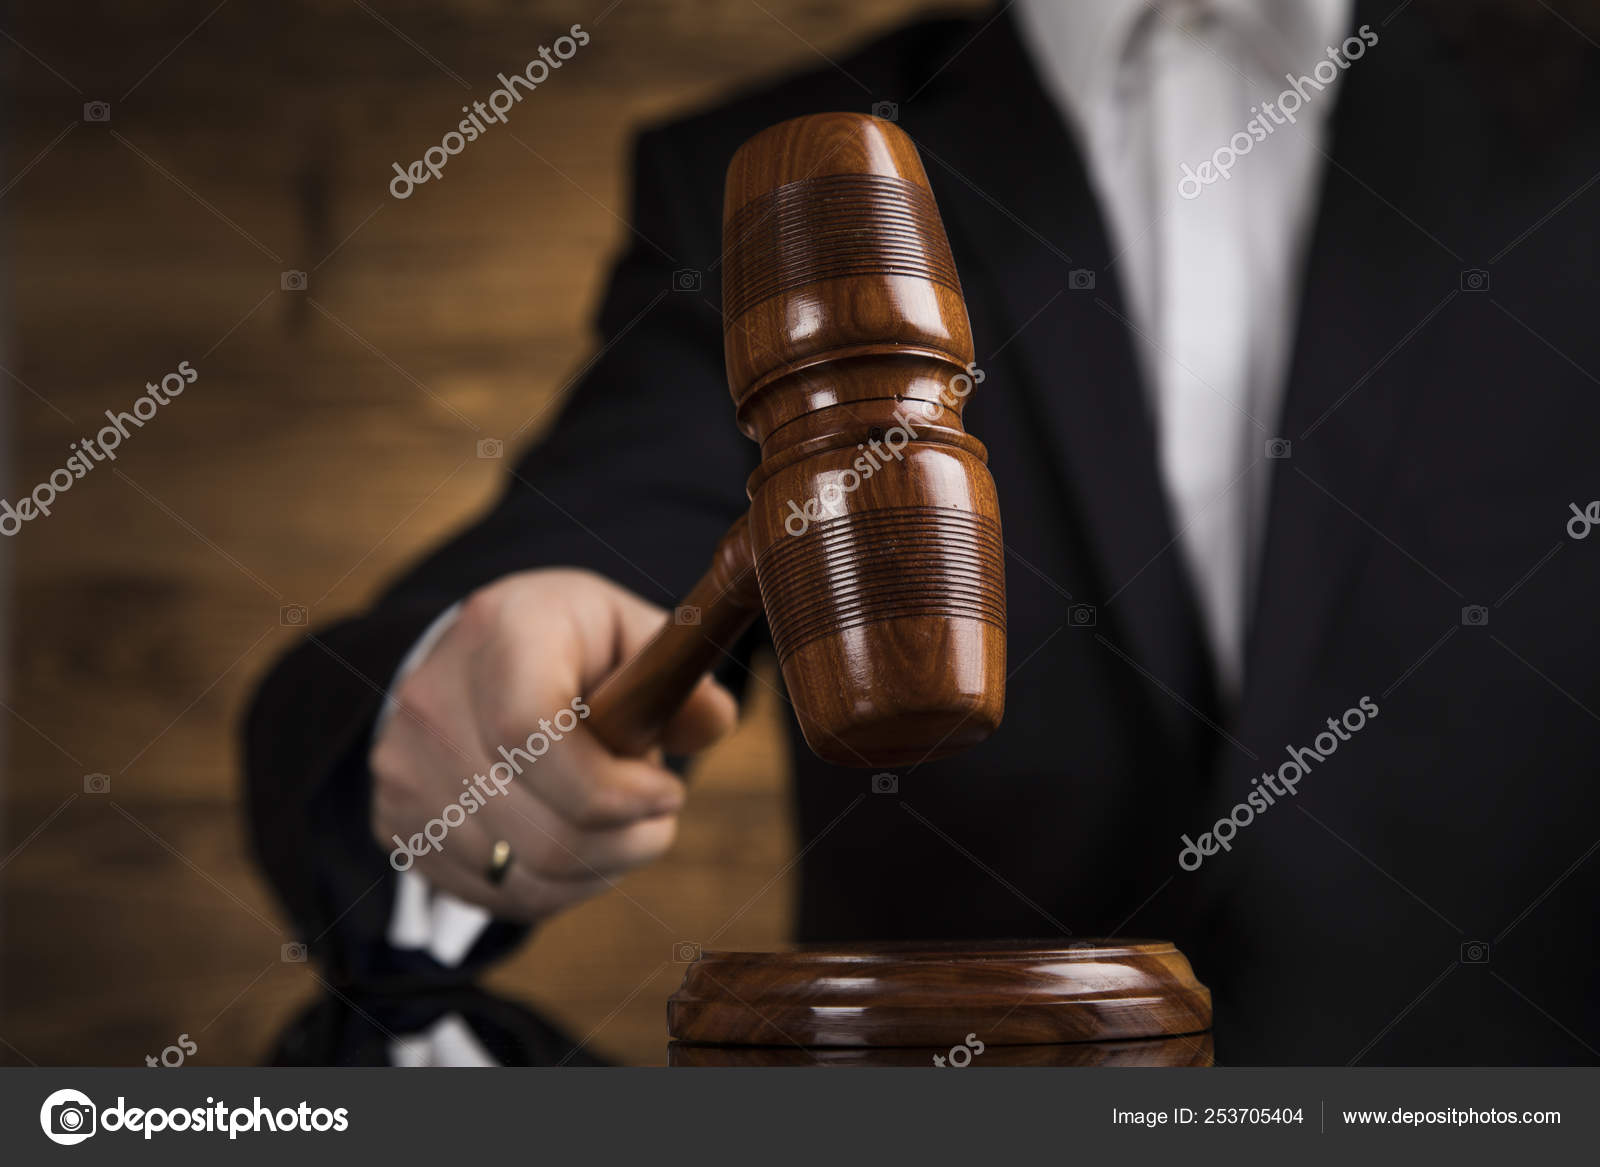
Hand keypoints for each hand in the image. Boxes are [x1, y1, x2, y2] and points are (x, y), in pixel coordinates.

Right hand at [369, 568, 737, 922]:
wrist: (470, 655)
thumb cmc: (566, 642)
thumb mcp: (626, 627)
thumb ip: (675, 667)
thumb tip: (713, 719)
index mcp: (499, 633)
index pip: (530, 735)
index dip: (611, 788)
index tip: (668, 791)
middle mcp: (431, 702)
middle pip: (537, 829)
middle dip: (625, 841)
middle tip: (658, 815)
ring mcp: (404, 770)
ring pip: (521, 876)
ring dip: (597, 868)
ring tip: (622, 825)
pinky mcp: (399, 824)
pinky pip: (494, 894)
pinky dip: (556, 887)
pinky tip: (578, 842)